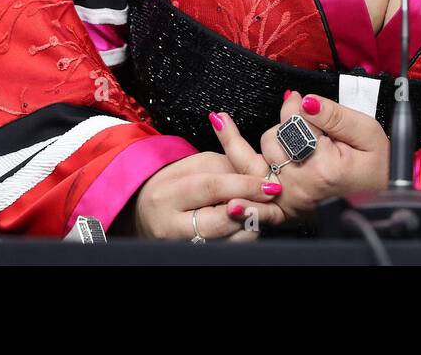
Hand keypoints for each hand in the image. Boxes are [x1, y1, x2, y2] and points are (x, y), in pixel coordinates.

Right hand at [122, 150, 283, 240]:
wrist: (150, 210)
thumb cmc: (178, 183)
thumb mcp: (197, 165)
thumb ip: (227, 167)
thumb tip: (259, 175)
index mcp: (168, 195)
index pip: (211, 188)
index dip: (244, 186)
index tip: (268, 186)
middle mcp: (171, 226)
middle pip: (220, 222)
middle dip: (251, 210)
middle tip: (270, 199)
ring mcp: (182, 246)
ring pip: (227, 241)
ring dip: (250, 225)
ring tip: (258, 208)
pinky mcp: (194, 256)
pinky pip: (227, 248)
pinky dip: (242, 235)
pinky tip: (246, 222)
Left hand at [211, 92, 389, 223]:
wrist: (384, 201)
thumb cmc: (378, 167)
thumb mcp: (367, 132)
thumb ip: (334, 115)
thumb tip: (303, 101)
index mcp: (322, 167)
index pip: (293, 124)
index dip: (295, 106)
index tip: (300, 99)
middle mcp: (300, 187)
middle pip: (271, 140)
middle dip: (281, 124)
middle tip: (295, 113)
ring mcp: (291, 202)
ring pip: (255, 164)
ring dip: (240, 144)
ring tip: (221, 121)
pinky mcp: (287, 212)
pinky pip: (259, 210)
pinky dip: (245, 207)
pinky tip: (231, 201)